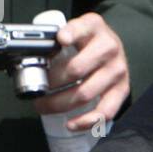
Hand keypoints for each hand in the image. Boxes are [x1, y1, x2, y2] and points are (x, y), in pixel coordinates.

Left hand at [33, 12, 128, 130]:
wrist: (112, 46)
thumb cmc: (87, 41)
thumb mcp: (74, 29)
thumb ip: (56, 38)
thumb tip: (30, 55)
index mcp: (94, 27)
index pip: (82, 28)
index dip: (71, 33)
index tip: (60, 39)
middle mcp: (109, 47)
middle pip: (76, 70)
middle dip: (50, 83)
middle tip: (36, 89)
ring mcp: (117, 70)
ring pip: (85, 93)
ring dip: (59, 104)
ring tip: (44, 106)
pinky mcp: (122, 90)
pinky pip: (104, 111)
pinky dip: (85, 121)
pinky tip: (70, 124)